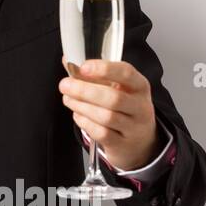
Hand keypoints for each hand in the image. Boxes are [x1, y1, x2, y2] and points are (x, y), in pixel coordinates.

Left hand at [58, 57, 157, 171]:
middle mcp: (140, 106)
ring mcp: (134, 128)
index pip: (126, 73)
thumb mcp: (117, 88)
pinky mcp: (122, 144)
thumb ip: (93, 75)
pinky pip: (101, 133)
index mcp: (139, 86)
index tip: (83, 67)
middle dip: (85, 90)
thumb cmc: (123, 108)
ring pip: (106, 117)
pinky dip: (85, 122)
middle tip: (65, 85)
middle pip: (114, 98)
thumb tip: (68, 61)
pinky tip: (78, 115)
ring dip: (81, 106)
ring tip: (68, 99)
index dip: (104, 68)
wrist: (139, 141)